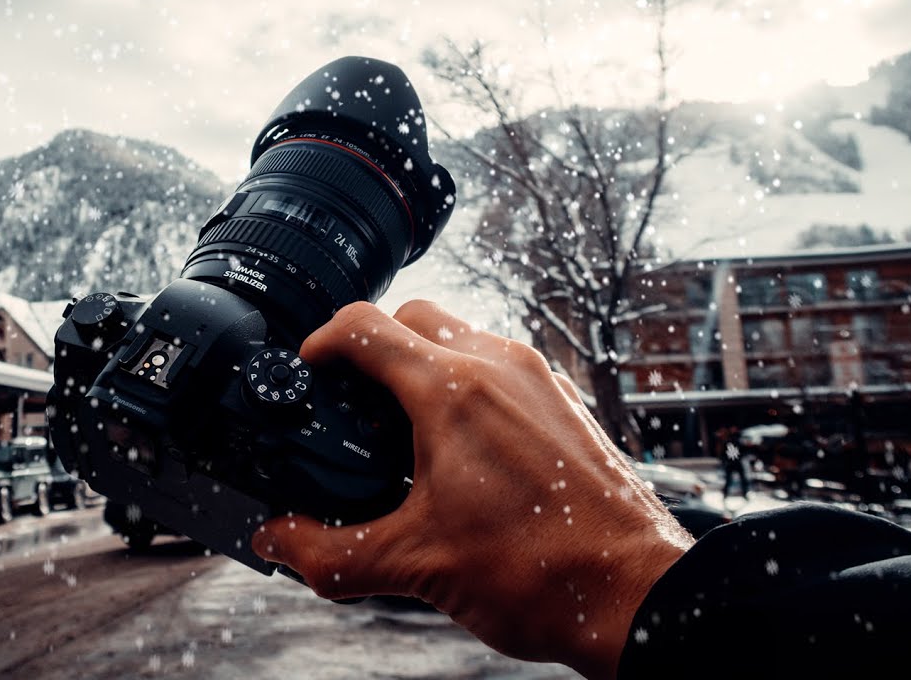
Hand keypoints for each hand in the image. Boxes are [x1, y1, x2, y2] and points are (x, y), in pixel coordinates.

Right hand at [252, 301, 691, 679]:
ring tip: (399, 421)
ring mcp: (539, 378)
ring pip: (462, 334)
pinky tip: (460, 442)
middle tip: (348, 394)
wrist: (635, 596)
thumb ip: (327, 553)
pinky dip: (467, 380)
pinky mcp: (566, 400)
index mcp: (451, 391)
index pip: (363, 325)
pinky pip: (502, 362)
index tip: (308, 369)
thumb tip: (276, 542)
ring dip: (421, 359)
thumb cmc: (540, 574)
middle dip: (370, 343)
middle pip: (412, 315)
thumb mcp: (412, 564)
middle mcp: (498, 366)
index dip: (321, 340)